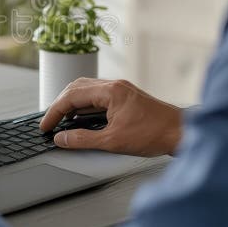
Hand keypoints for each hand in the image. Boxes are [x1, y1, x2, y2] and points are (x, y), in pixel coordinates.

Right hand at [40, 78, 182, 156]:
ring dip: (72, 104)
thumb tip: (62, 138)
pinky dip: (85, 105)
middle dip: (60, 105)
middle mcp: (114, 85)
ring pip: (87, 90)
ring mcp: (121, 90)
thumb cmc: (154, 134)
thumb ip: (83, 139)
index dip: (54, 112)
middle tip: (50, 123)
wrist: (181, 132)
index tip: (45, 126)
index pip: (71, 96)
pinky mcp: (126, 97)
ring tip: (62, 121)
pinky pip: (98, 95)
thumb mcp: (113, 141)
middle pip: (76, 88)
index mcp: (110, 91)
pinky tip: (82, 118)